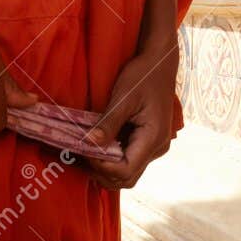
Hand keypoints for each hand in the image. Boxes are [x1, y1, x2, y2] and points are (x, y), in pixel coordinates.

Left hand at [83, 41, 179, 189]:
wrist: (160, 63)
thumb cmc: (143, 76)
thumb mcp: (123, 97)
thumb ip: (108, 123)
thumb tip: (89, 144)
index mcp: (153, 138)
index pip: (126, 170)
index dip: (102, 167)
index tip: (84, 152)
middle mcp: (157, 148)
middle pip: (127, 178)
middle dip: (102, 173)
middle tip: (80, 157)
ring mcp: (154, 146)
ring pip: (128, 172)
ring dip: (106, 169)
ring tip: (85, 154)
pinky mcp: (148, 141)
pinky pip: (130, 159)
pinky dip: (112, 160)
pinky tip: (96, 147)